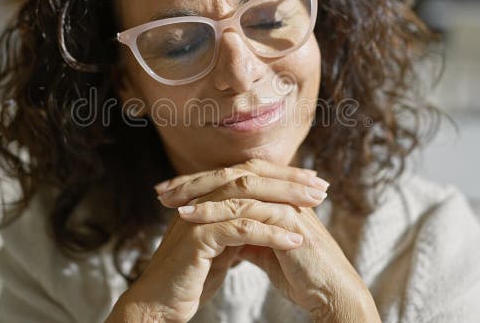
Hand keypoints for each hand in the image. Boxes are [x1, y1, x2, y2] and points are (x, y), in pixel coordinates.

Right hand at [109, 160, 329, 322]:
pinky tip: (294, 240)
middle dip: (288, 181)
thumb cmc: (190, 279)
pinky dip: (271, 233)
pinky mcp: (198, 238)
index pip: (248, 175)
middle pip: (249, 178)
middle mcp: (200, 200)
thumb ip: (236, 228)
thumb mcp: (219, 247)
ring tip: (315, 207)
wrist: (158, 304)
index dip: (281, 175)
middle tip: (320, 186)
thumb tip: (263, 217)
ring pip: (246, 197)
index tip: (312, 182)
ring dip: (285, 201)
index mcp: (206, 198)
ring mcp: (197, 216)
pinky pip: (241, 228)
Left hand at [168, 159, 381, 321]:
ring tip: (170, 202)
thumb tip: (226, 230)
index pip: (234, 178)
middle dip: (194, 180)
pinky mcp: (288, 219)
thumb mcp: (268, 248)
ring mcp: (287, 202)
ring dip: (199, 193)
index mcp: (279, 194)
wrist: (330, 294)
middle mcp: (283, 192)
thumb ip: (250, 232)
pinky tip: (191, 218)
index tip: (171, 192)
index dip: (202, 182)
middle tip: (162, 190)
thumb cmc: (302, 274)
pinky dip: (214, 212)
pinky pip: (244, 209)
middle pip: (233, 173)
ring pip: (236, 187)